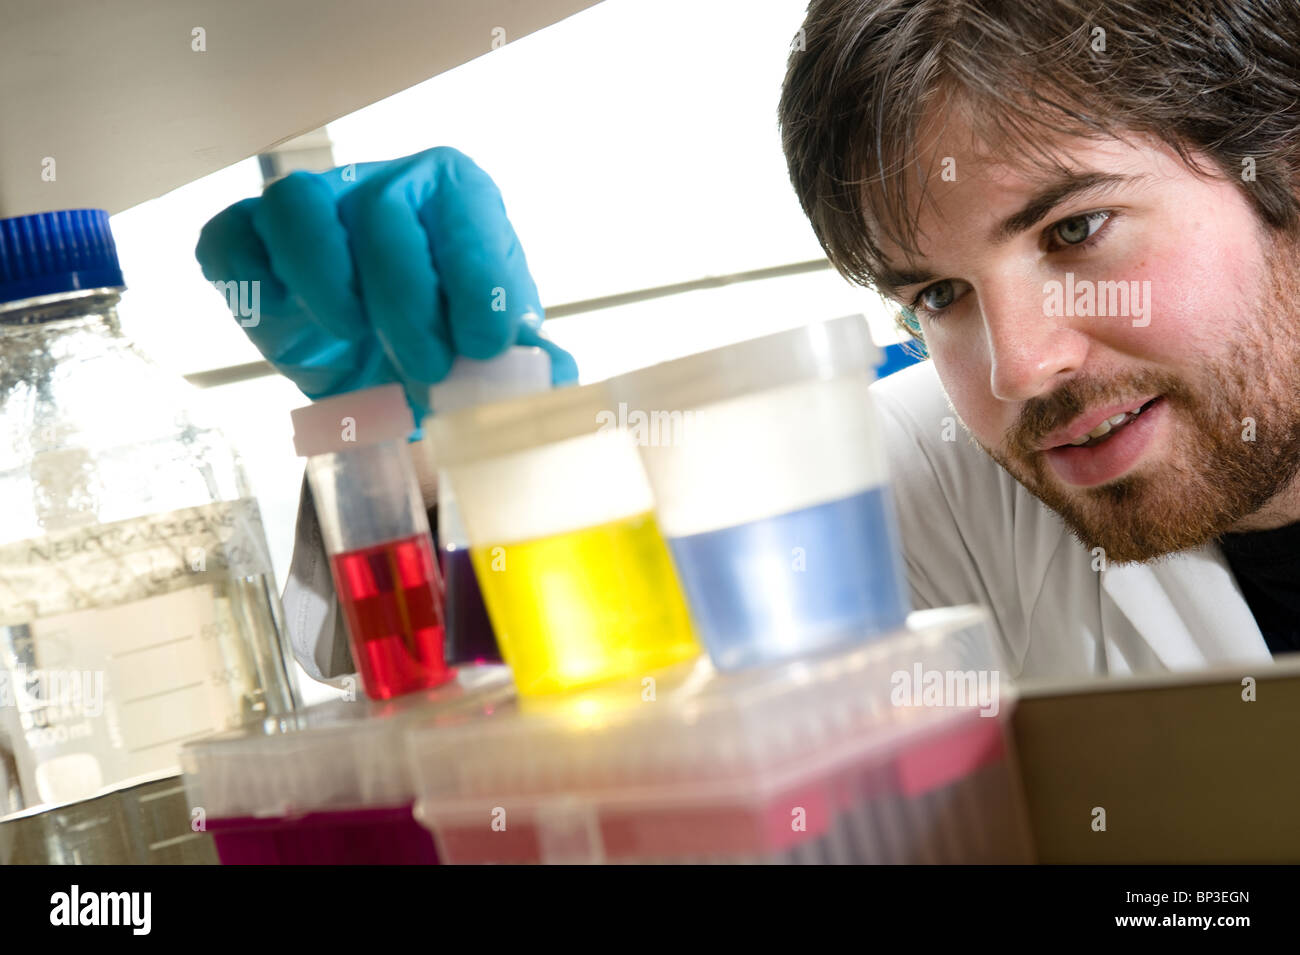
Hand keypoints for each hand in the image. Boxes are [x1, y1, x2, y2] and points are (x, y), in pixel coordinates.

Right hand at [195, 146, 576, 416]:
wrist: (388, 383)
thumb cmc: (451, 352)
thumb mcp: (501, 359)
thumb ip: (532, 362)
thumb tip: (548, 373)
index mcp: (457, 195)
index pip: (463, 209)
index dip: (475, 280)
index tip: (484, 346)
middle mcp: (383, 185)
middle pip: (383, 210)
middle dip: (407, 302)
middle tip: (426, 369)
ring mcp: (311, 208)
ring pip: (297, 205)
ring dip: (327, 282)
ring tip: (353, 338)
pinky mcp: (249, 244)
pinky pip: (230, 242)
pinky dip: (252, 285)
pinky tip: (290, 328)